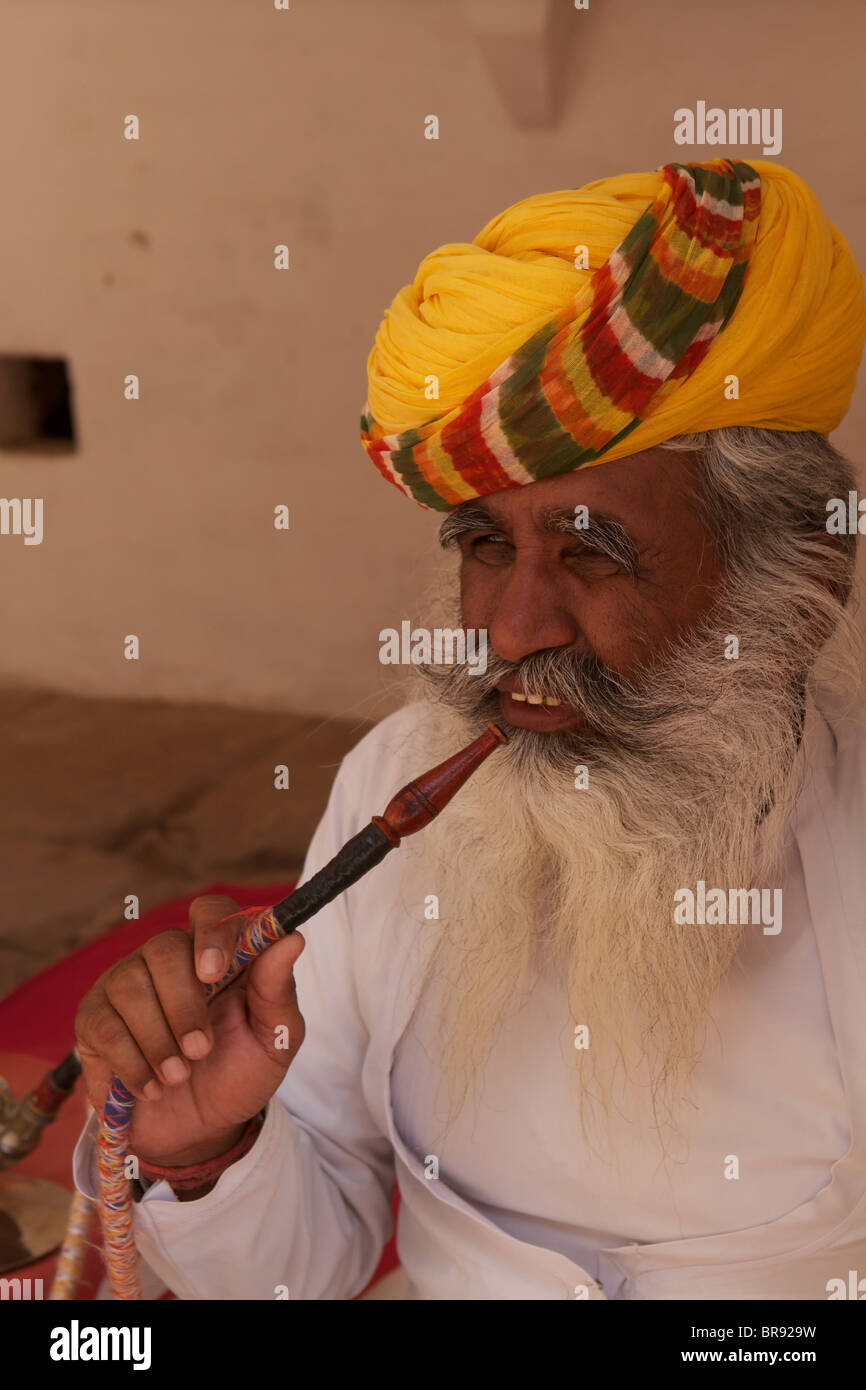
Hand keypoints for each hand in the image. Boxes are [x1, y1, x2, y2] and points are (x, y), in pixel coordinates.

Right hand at [74, 895, 305, 1166]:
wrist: (199, 1129)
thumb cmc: (239, 1072)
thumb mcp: (272, 1041)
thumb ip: (278, 991)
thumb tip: (292, 938)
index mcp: (219, 954)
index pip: (211, 911)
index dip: (211, 932)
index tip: (214, 972)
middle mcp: (169, 959)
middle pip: (164, 947)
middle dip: (183, 1005)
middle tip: (200, 1051)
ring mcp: (125, 984)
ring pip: (129, 986)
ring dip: (158, 1041)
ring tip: (178, 1077)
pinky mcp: (95, 1019)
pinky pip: (104, 1027)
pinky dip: (132, 1064)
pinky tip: (151, 1088)